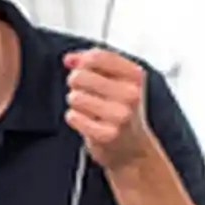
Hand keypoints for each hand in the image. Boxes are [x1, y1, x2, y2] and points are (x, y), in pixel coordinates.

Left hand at [63, 48, 151, 170]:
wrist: (132, 148)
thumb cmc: (120, 110)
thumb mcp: (115, 81)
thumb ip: (91, 64)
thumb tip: (69, 59)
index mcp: (135, 75)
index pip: (97, 56)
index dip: (80, 61)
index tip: (77, 67)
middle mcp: (131, 94)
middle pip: (80, 75)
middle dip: (75, 83)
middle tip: (85, 93)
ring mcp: (120, 115)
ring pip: (75, 97)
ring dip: (75, 103)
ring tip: (89, 109)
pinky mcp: (107, 134)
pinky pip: (73, 117)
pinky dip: (75, 118)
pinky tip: (88, 122)